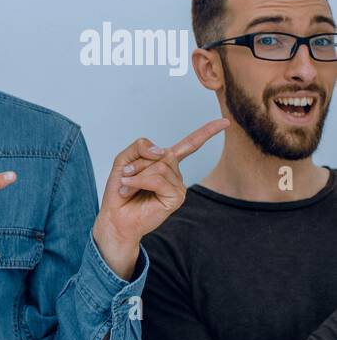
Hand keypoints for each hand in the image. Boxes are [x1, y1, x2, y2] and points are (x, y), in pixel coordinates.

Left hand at [92, 118, 228, 277]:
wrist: (115, 216)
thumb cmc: (120, 190)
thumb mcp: (124, 160)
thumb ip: (140, 146)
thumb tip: (162, 150)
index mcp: (166, 163)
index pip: (190, 145)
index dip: (206, 132)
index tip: (225, 122)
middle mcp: (176, 173)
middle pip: (162, 153)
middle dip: (138, 163)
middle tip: (125, 176)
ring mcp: (178, 186)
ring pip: (160, 166)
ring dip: (137, 174)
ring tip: (128, 186)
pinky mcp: (176, 197)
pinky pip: (158, 179)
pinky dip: (140, 181)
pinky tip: (130, 189)